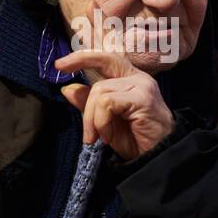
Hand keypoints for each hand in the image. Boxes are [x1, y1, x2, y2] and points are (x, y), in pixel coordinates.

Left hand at [55, 48, 174, 159]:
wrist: (158, 160)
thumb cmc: (137, 141)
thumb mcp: (105, 122)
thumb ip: (89, 104)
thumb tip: (68, 89)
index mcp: (131, 79)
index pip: (106, 58)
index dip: (83, 57)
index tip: (59, 65)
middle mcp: (139, 78)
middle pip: (102, 64)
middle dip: (81, 76)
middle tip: (67, 95)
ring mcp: (142, 86)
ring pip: (100, 90)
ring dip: (92, 118)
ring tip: (99, 137)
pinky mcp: (142, 97)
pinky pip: (107, 103)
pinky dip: (101, 122)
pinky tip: (108, 137)